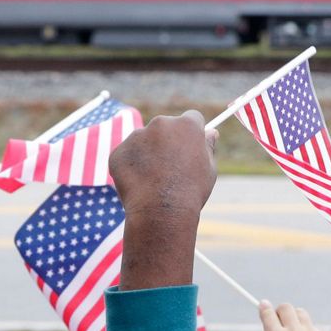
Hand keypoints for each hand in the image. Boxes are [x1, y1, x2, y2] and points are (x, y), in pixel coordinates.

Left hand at [109, 112, 217, 289]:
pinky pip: (126, 157)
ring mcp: (137, 136)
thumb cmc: (190, 192)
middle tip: (169, 169)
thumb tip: (211, 132)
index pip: (191, 119)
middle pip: (164, 128)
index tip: (188, 147)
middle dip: (166, 142)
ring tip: (154, 181)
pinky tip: (140, 185)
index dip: (190, 134)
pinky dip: (131, 168)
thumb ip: (207, 147)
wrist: (161, 212)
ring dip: (147, 154)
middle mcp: (160, 124)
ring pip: (143, 141)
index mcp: (186, 124)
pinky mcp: (119, 152)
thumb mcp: (208, 169)